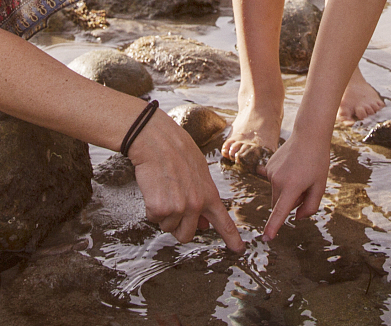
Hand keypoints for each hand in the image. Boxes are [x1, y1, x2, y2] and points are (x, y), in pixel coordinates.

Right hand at [130, 115, 243, 249]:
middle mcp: (195, 205)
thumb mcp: (198, 172)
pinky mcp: (159, 208)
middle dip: (178, 227)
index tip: (239, 250)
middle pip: (187, 235)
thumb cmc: (177, 152)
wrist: (156, 140)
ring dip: (163, 214)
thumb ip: (202, 197)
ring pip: (167, 227)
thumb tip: (202, 224)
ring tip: (163, 190)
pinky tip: (153, 189)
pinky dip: (150, 208)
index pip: (224, 222)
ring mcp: (178, 208)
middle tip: (172, 206)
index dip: (232, 239)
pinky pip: (153, 219)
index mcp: (209, 195)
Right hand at [262, 131, 329, 238]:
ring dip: (286, 191)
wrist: (308, 135)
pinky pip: (274, 182)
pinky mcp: (268, 166)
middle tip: (305, 186)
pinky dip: (282, 181)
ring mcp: (271, 172)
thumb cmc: (317, 161)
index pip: (280, 212)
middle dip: (290, 202)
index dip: (274, 227)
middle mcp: (277, 180)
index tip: (267, 238)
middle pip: (280, 204)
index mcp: (292, 186)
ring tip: (300, 174)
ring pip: (276, 194)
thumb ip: (310, 206)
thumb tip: (296, 217)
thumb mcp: (320, 186)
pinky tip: (293, 168)